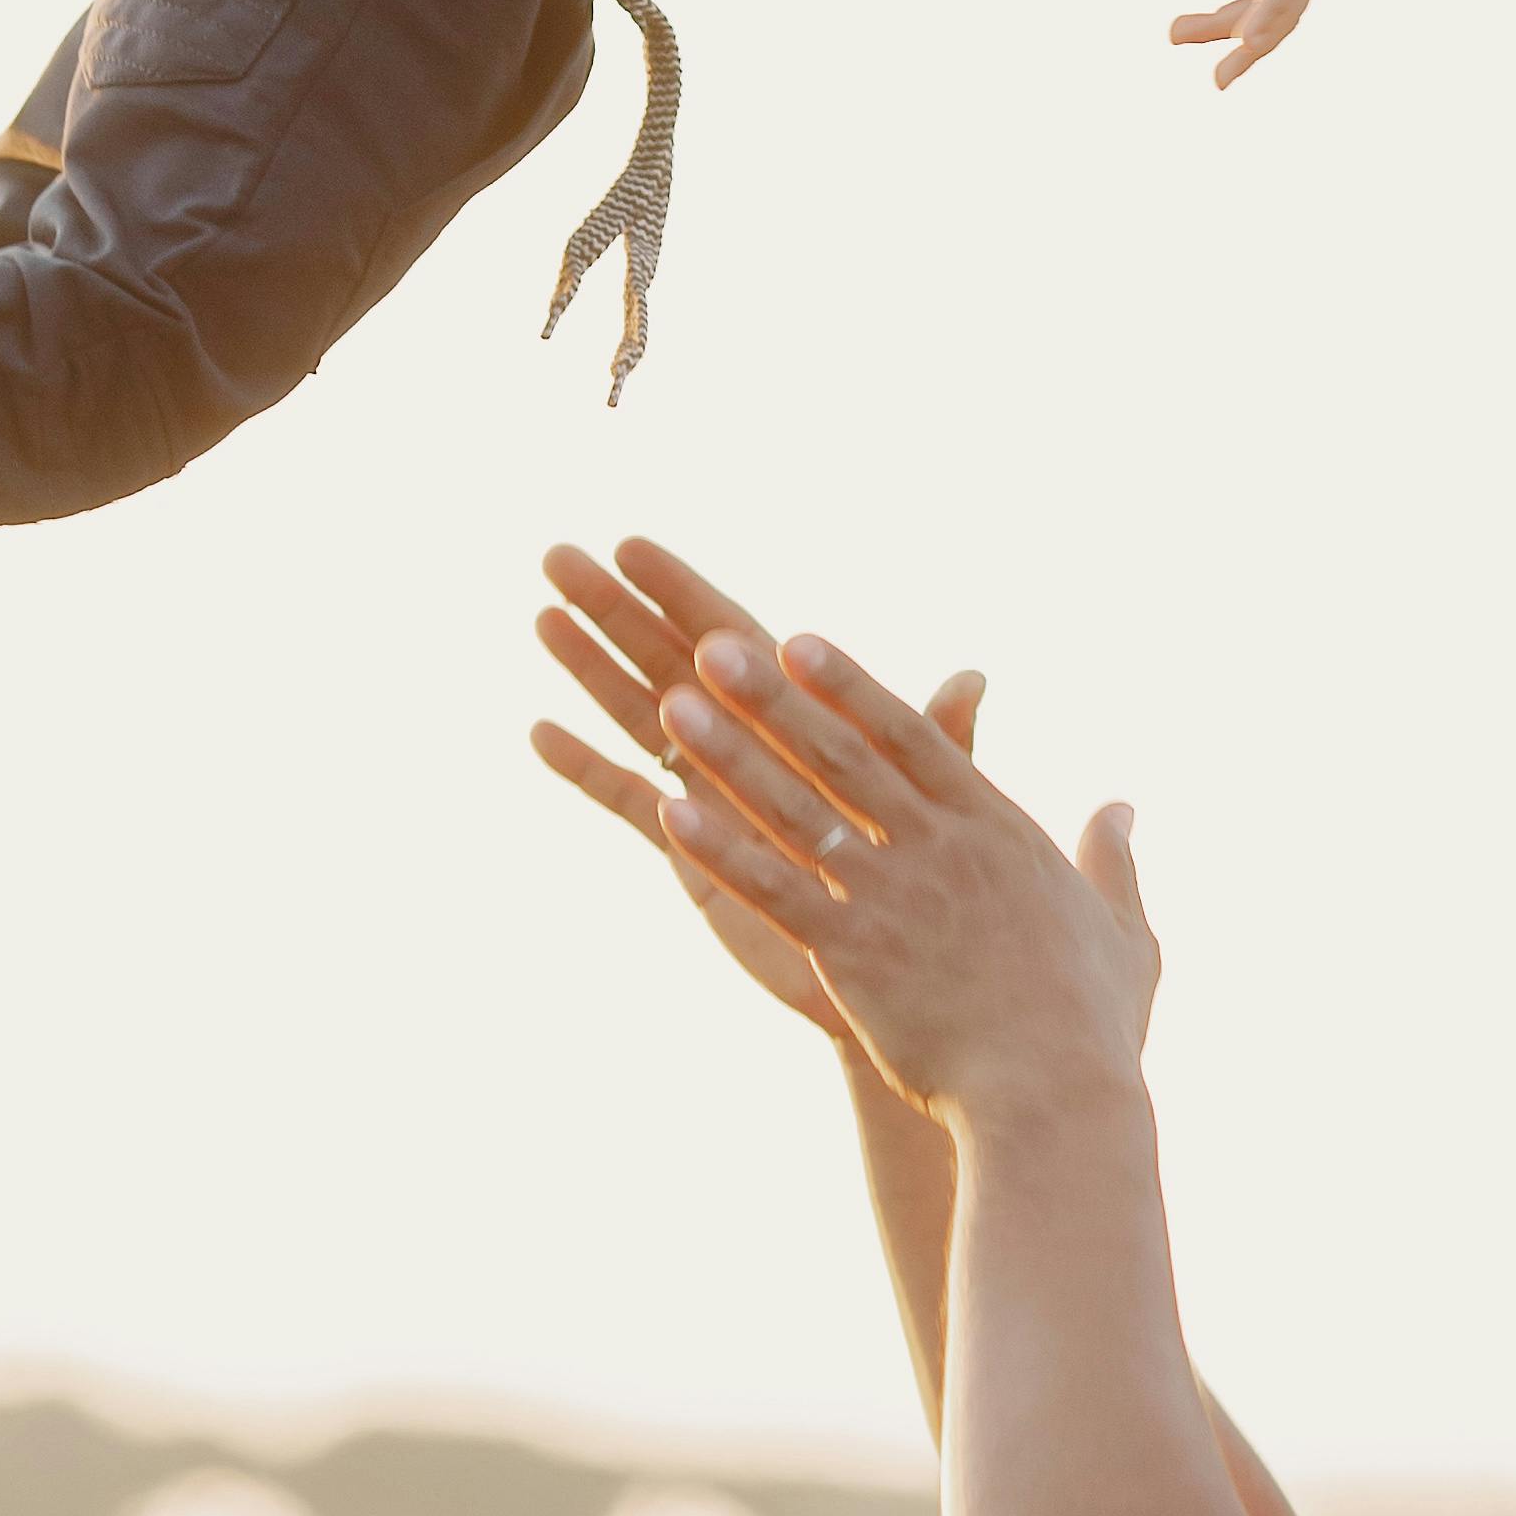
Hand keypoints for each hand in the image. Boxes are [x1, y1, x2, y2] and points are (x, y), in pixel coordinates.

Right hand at [533, 537, 983, 1034]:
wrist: (905, 972)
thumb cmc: (929, 878)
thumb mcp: (932, 804)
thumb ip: (936, 739)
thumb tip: (975, 678)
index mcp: (797, 714)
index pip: (728, 635)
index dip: (679, 589)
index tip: (628, 544)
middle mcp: (748, 743)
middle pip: (668, 661)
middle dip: (615, 610)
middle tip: (556, 557)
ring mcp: (713, 792)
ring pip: (639, 716)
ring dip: (590, 670)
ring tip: (543, 618)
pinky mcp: (692, 851)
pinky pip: (628, 800)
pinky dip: (586, 769)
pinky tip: (540, 733)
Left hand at [648, 622, 1159, 1132]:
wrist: (1053, 1097)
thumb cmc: (1092, 1025)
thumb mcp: (1123, 931)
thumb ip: (1113, 862)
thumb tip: (1122, 808)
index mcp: (997, 831)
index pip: (913, 737)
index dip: (851, 685)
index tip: (798, 642)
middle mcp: (938, 848)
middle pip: (843, 753)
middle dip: (774, 696)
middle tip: (713, 646)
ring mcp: (890, 898)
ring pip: (796, 810)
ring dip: (731, 755)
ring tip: (674, 707)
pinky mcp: (852, 954)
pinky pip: (773, 888)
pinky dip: (721, 848)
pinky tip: (671, 814)